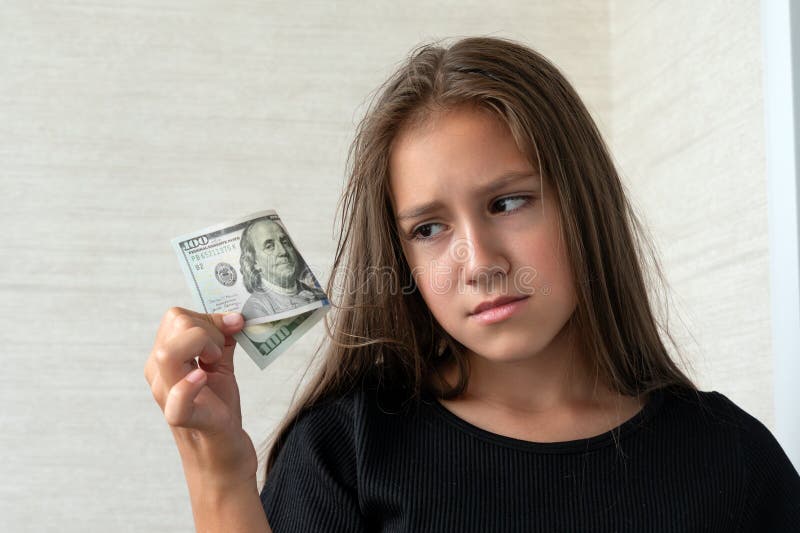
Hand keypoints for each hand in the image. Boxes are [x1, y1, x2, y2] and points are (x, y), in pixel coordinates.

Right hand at [144, 307, 255, 485]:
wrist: (223, 452)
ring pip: (168, 352)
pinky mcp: (184, 420)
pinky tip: (204, 378)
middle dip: (208, 329)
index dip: (208, 317)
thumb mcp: (220, 365)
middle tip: (219, 354)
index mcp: (165, 359)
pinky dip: (189, 385)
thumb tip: (234, 316)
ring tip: (213, 364)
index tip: (230, 331)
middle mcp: (159, 374)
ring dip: (203, 346)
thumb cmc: (218, 407)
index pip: (177, 316)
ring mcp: (167, 397)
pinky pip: (176, 400)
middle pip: (176, 323)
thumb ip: (222, 338)